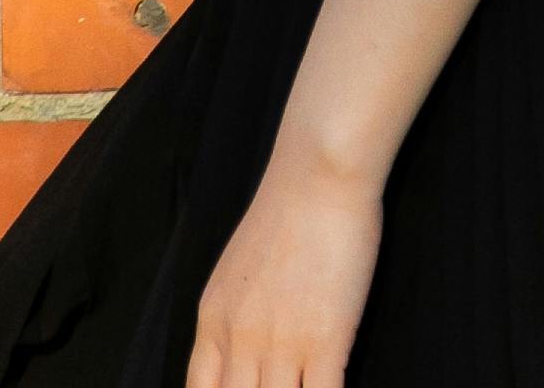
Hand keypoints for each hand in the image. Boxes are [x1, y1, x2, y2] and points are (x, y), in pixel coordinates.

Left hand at [183, 153, 382, 387]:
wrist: (317, 176)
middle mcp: (239, 340)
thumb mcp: (236, 271)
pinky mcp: (326, 340)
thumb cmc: (285, 212)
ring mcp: (282, 344)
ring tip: (302, 384)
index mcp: (212, 321)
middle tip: (277, 383)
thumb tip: (245, 349)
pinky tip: (331, 385)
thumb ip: (235, 316)